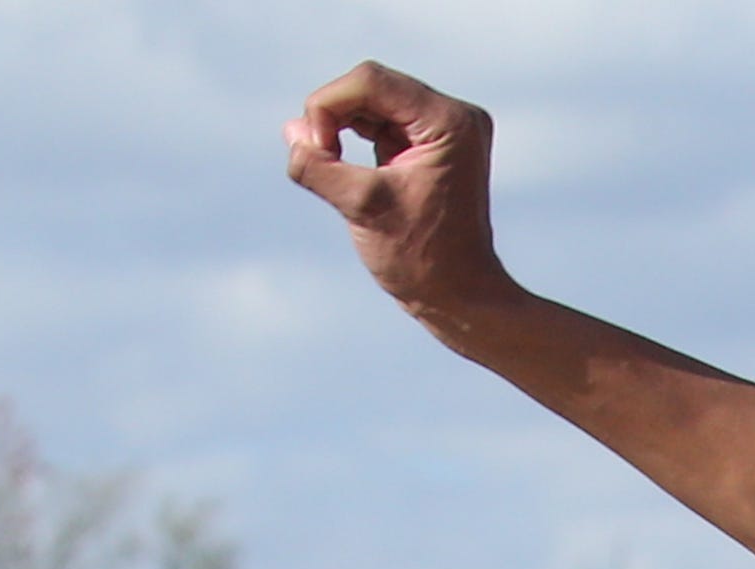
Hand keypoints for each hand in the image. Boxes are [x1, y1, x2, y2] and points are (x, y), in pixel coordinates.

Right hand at [285, 64, 512, 323]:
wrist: (463, 301)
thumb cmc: (423, 261)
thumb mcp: (361, 207)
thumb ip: (317, 164)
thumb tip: (292, 130)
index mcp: (449, 123)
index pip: (370, 82)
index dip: (329, 105)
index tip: (317, 149)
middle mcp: (453, 117)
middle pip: (369, 88)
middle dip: (332, 116)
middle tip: (317, 157)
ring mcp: (443, 130)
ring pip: (369, 102)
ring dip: (338, 126)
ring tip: (326, 164)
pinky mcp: (429, 144)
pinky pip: (378, 123)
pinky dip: (351, 136)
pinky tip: (336, 162)